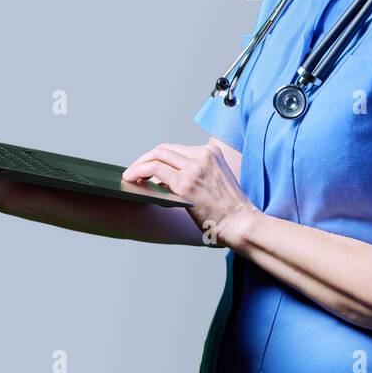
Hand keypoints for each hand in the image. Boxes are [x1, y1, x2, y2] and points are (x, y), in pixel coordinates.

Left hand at [121, 143, 259, 248]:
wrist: (241, 223)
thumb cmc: (229, 210)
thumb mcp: (215, 181)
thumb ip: (192, 175)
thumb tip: (161, 179)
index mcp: (212, 153)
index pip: (176, 149)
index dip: (157, 157)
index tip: (146, 167)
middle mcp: (203, 155)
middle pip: (164, 150)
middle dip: (144, 159)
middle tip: (133, 171)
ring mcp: (195, 168)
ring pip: (157, 156)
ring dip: (138, 165)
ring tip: (130, 176)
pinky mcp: (186, 184)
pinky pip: (154, 170)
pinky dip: (139, 172)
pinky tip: (133, 180)